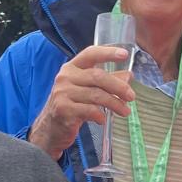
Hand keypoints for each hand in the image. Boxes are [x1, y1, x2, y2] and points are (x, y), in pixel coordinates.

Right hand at [29, 45, 136, 159]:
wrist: (50, 128)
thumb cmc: (71, 106)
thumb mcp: (87, 90)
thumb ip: (106, 81)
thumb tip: (128, 76)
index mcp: (72, 68)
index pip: (90, 54)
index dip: (108, 53)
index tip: (125, 55)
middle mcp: (65, 77)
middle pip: (98, 76)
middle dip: (118, 86)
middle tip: (131, 96)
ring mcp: (63, 93)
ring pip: (96, 95)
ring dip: (114, 104)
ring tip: (125, 111)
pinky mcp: (63, 110)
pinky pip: (89, 111)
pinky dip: (100, 116)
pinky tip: (103, 120)